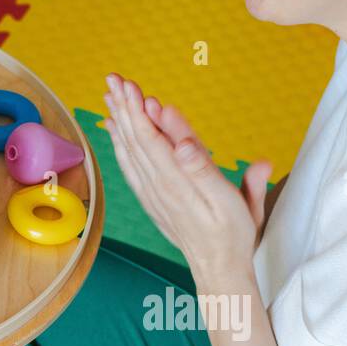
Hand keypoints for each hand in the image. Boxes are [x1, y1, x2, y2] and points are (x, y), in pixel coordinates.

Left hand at [102, 73, 270, 289]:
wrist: (218, 267)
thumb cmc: (233, 232)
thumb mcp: (236, 203)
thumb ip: (210, 171)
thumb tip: (186, 145)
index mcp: (181, 183)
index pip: (156, 142)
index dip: (144, 115)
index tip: (136, 90)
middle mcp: (160, 186)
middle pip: (138, 139)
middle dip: (126, 106)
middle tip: (115, 78)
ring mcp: (151, 192)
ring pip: (130, 149)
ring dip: (120, 118)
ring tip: (110, 92)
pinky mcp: (149, 197)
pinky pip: (128, 165)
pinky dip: (118, 142)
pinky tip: (113, 126)